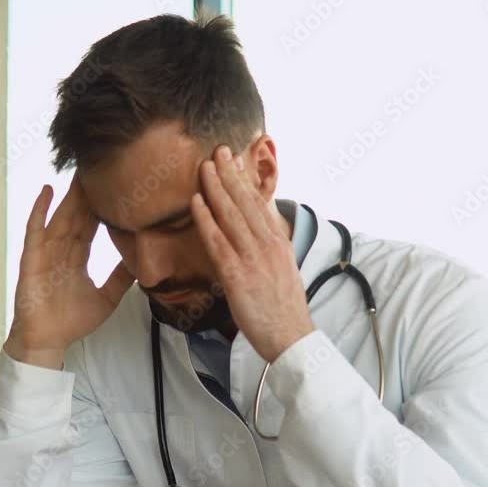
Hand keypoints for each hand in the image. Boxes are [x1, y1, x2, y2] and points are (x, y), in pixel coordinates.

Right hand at [5, 176, 134, 368]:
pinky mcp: (32, 258)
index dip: (102, 205)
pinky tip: (46, 191)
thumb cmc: (72, 320)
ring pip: (61, 216)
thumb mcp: (107, 297)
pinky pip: (36, 230)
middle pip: (77, 214)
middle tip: (100, 165)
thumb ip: (122, 278)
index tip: (116, 184)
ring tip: (79, 171)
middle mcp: (61, 249)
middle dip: (87, 192)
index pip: (92, 224)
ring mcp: (46, 251)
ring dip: (69, 194)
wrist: (48, 340)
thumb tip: (144, 261)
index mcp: (77, 256)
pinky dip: (40, 210)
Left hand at [190, 146, 314, 361]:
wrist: (290, 336)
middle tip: (217, 150)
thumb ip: (269, 245)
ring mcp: (253, 258)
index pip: (259, 202)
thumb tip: (258, 228)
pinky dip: (206, 220)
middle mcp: (268, 244)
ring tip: (204, 167)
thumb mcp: (282, 267)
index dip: (244, 179)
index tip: (234, 159)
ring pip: (231, 216)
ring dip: (216, 188)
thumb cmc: (283, 307)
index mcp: (279, 242)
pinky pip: (218, 242)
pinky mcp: (237, 275)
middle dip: (230, 173)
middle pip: (245, 202)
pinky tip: (196, 203)